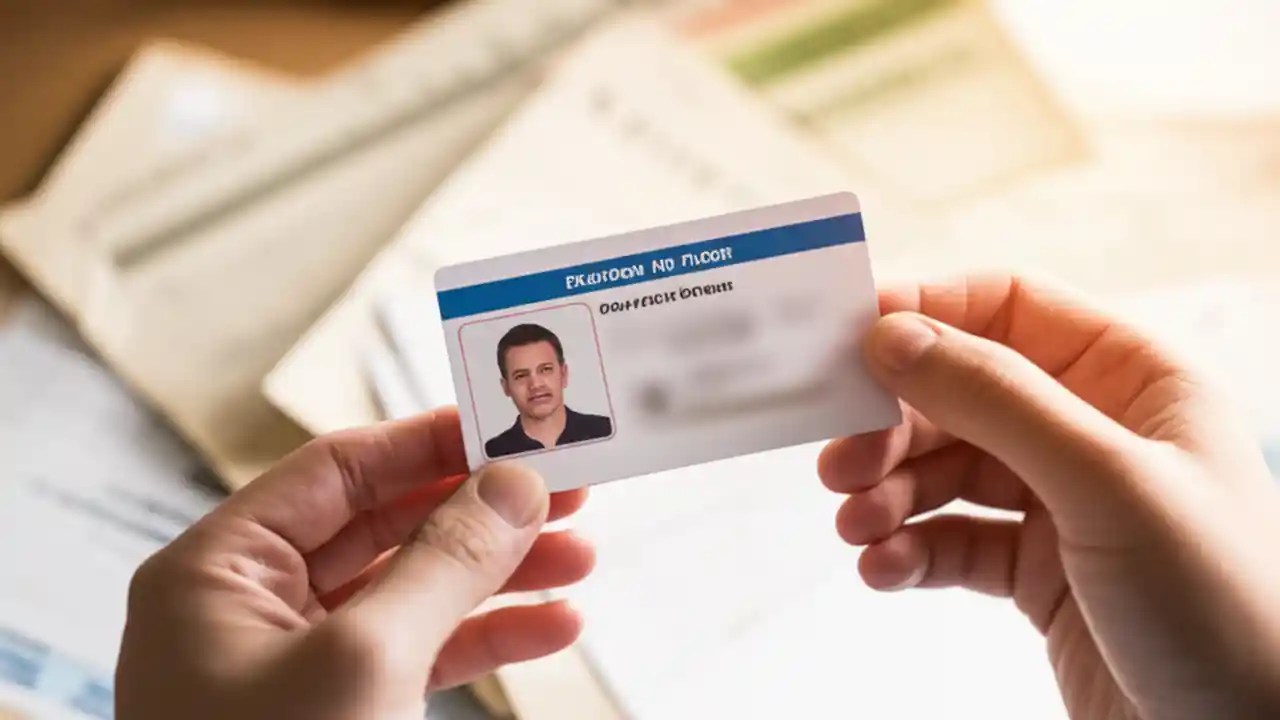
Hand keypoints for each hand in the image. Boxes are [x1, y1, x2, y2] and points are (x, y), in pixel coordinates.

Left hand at [117, 409, 593, 719]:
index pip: (338, 471)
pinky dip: (488, 640)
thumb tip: (512, 483)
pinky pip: (421, 656)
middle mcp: (252, 608)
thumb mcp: (364, 662)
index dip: (431, 442)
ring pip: (415, 592)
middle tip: (569, 492)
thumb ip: (443, 562)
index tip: (514, 431)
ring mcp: (296, 667)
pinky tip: (553, 627)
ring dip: (502, 575)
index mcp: (218, 572)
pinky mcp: (339, 715)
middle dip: (483, 512)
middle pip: (387, 526)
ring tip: (583, 559)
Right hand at [819, 276, 1279, 718]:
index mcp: (1136, 378)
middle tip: (840, 462)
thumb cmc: (1226, 605)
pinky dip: (910, 549)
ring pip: (947, 469)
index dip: (926, 312)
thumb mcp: (1107, 482)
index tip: (846, 337)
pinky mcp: (1040, 573)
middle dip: (894, 424)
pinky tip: (885, 569)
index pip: (1010, 308)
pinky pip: (953, 540)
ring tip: (857, 526)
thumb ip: (995, 399)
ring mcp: (1065, 503)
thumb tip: (892, 336)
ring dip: (891, 492)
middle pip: (961, 392)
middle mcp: (1096, 431)